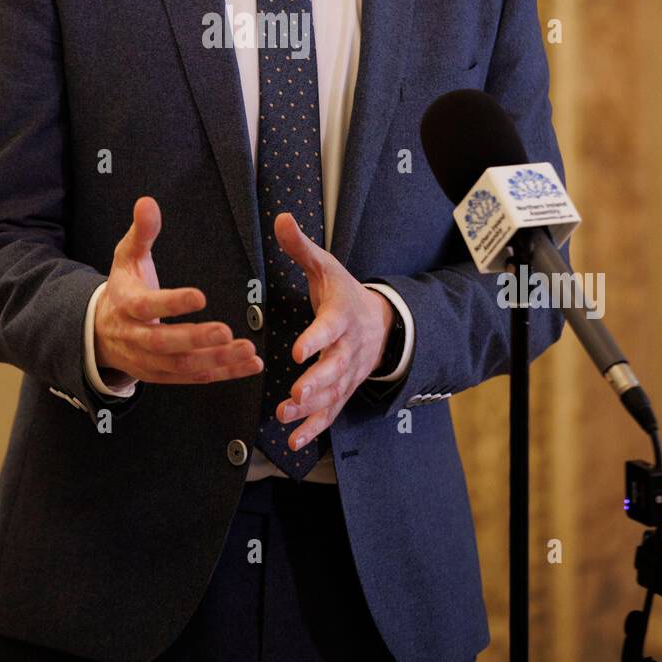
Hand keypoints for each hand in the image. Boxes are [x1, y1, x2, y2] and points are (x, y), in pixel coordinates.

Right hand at [94, 196, 263, 384]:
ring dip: (216, 360)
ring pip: (182, 366)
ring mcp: (149, 361)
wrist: (100, 332)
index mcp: (125, 304)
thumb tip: (147, 202)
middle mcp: (135, 337)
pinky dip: (223, 374)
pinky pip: (194, 378)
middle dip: (195, 339)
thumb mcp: (127, 256)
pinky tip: (249, 365)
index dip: (172, 303)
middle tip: (226, 331)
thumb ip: (142, 232)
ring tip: (246, 350)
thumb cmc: (123, 287)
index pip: (146, 306)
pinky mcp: (163, 375)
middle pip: (163, 343)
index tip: (200, 296)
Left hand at [270, 212, 395, 451]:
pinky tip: (295, 442)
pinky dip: (314, 429)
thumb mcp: (325, 266)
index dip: (314, 339)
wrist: (381, 322)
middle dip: (315, 382)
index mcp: (340, 317)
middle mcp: (346, 348)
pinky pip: (331, 412)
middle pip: (334, 368)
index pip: (328, 328)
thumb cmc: (344, 292)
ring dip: (309, 408)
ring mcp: (347, 373)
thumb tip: (280, 219)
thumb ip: (301, 247)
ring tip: (285, 415)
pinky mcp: (343, 390)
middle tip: (295, 393)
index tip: (298, 351)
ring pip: (331, 394)